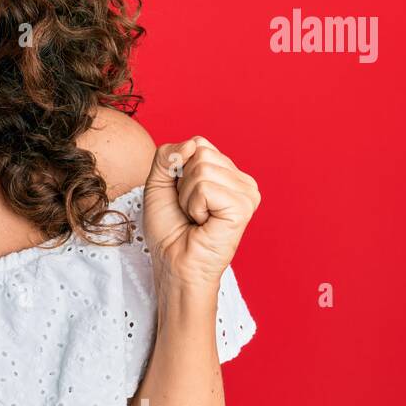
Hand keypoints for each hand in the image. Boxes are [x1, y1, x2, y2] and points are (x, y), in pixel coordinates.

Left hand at [142, 136, 259, 291]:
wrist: (173, 262)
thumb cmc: (169, 228)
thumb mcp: (158, 183)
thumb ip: (167, 155)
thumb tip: (192, 143)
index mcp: (226, 172)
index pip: (198, 143)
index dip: (177, 170)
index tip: (181, 197)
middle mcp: (241, 180)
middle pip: (200, 152)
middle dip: (182, 184)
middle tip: (189, 210)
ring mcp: (246, 192)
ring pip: (202, 168)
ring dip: (187, 197)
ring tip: (196, 218)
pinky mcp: (243, 206)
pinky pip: (206, 187)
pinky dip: (194, 206)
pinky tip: (203, 223)